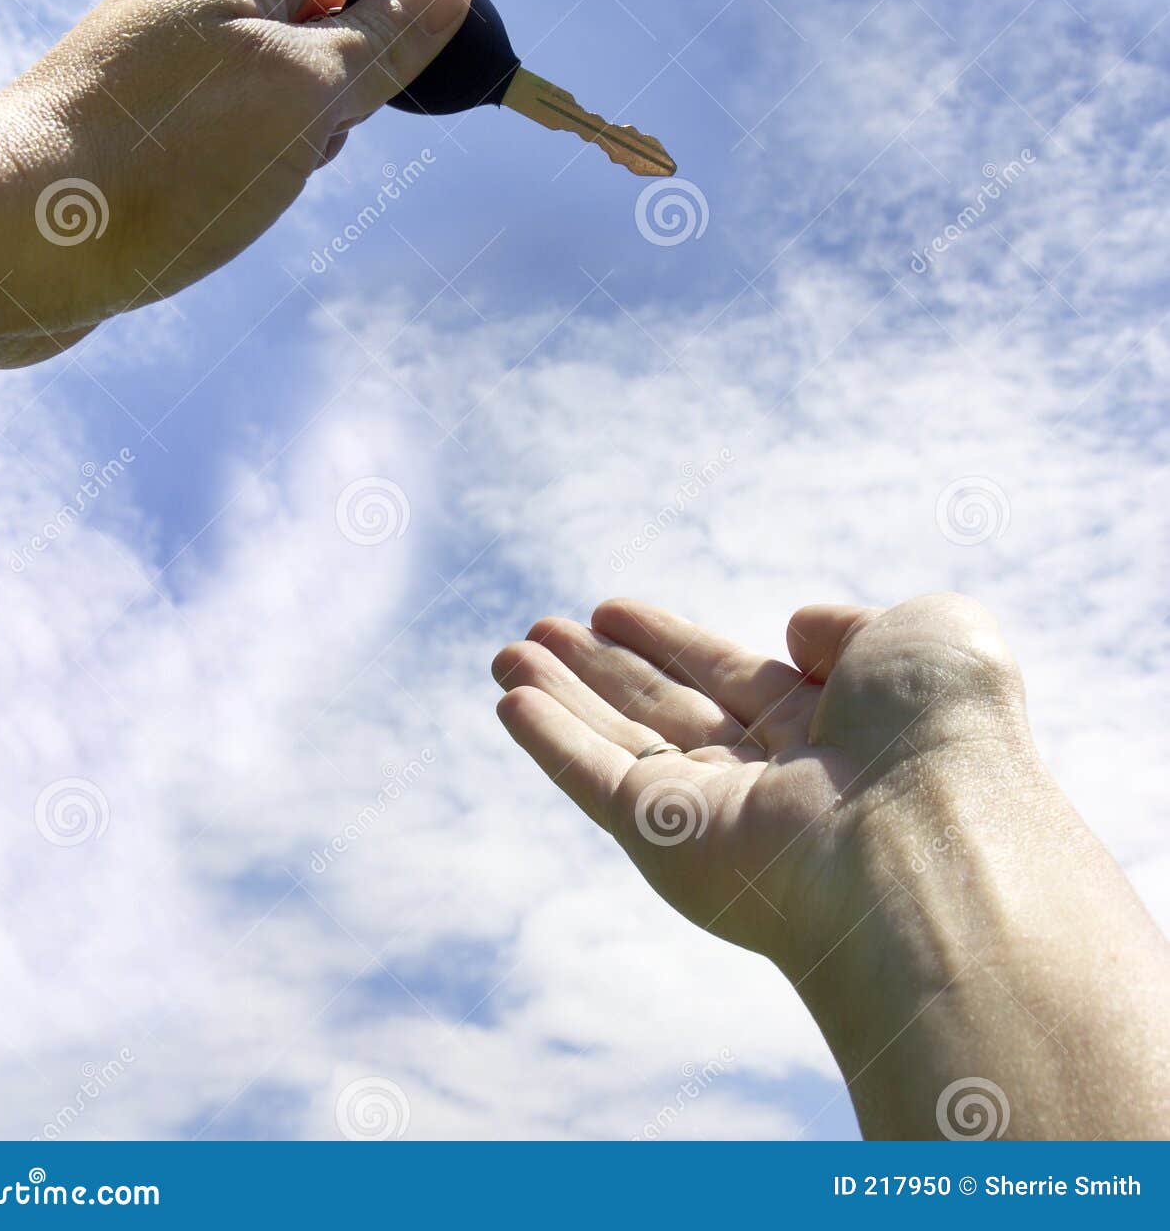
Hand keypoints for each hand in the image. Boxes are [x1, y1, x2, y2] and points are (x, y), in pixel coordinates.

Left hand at [0, 0, 468, 379]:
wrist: (17, 240)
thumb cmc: (169, 158)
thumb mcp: (306, 94)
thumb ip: (386, 39)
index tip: (417, 63)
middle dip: (361, 67)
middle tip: (328, 128)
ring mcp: (174, 49)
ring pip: (291, 66)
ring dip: (314, 120)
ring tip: (269, 169)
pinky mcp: (154, 111)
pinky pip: (244, 111)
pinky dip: (267, 148)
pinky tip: (237, 194)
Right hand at [494, 592, 1031, 969]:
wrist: (930, 835)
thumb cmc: (943, 731)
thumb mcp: (925, 634)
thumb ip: (850, 624)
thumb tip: (792, 630)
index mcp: (828, 727)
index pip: (726, 673)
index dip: (666, 638)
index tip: (610, 610)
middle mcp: (765, 774)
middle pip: (661, 707)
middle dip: (599, 667)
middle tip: (541, 629)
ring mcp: (712, 813)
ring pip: (617, 740)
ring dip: (559, 694)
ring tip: (507, 652)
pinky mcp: (663, 840)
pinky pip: (594, 778)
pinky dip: (549, 742)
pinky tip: (511, 701)